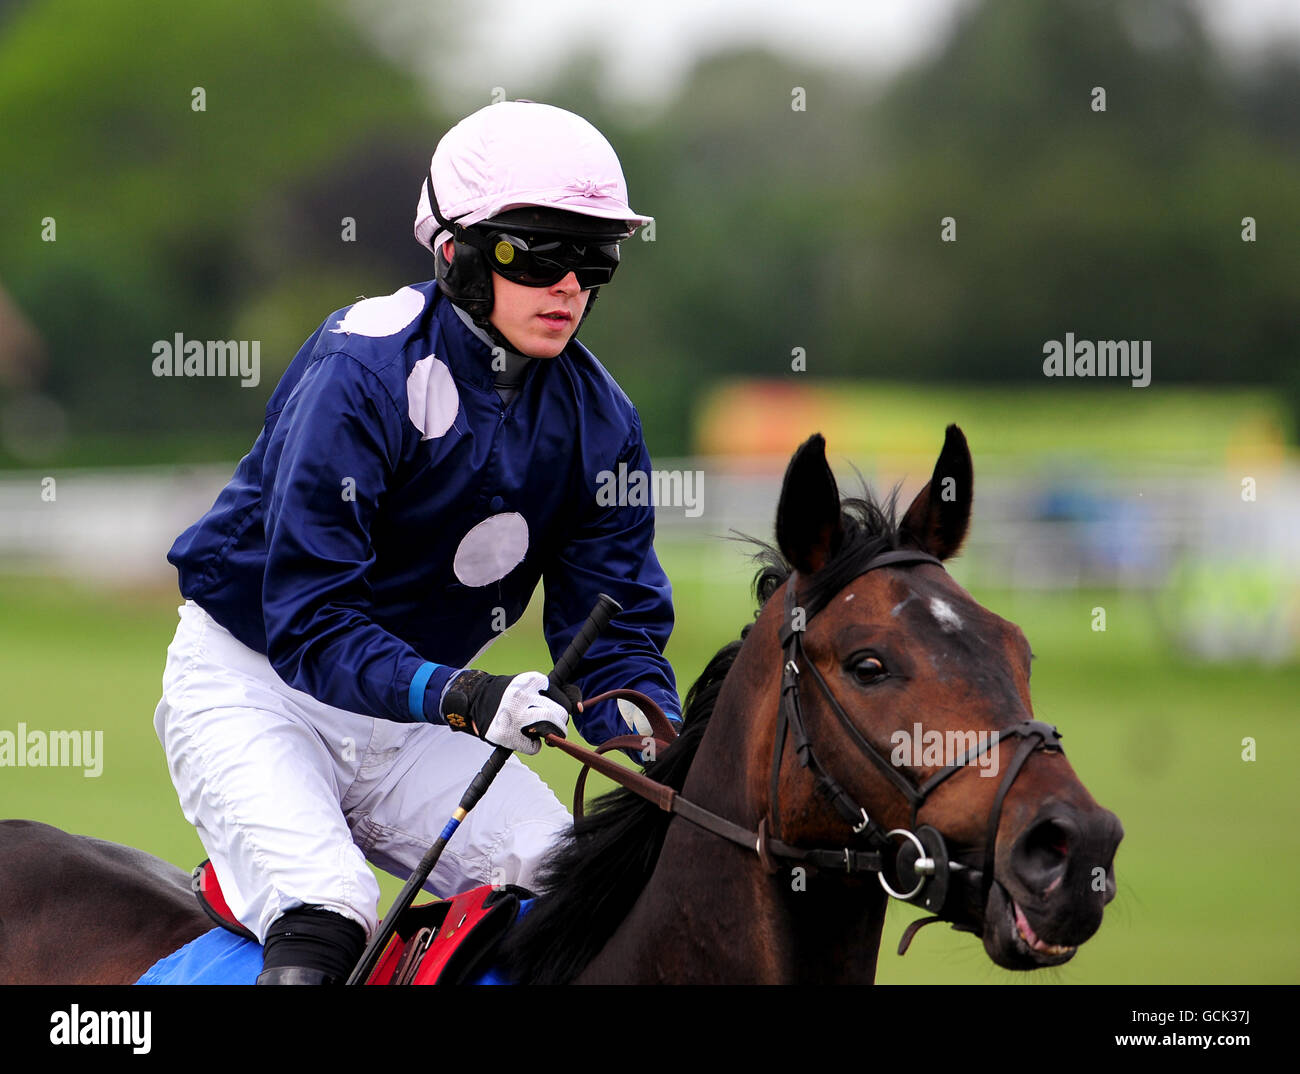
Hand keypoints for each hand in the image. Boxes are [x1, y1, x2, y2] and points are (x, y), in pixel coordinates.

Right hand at [442, 670, 578, 754]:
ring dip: (554, 735)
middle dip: (561, 723)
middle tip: (555, 727)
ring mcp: (516, 715)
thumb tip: (580, 708)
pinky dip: (534, 747)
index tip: (574, 710)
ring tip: (548, 737)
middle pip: (560, 713)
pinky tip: (526, 740)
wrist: (473, 699)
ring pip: (550, 727)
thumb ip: (553, 691)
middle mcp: (524, 696)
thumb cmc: (508, 694)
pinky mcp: (507, 734)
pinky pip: (533, 747)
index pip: (564, 694)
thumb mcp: (528, 684)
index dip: (571, 704)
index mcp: (531, 681)